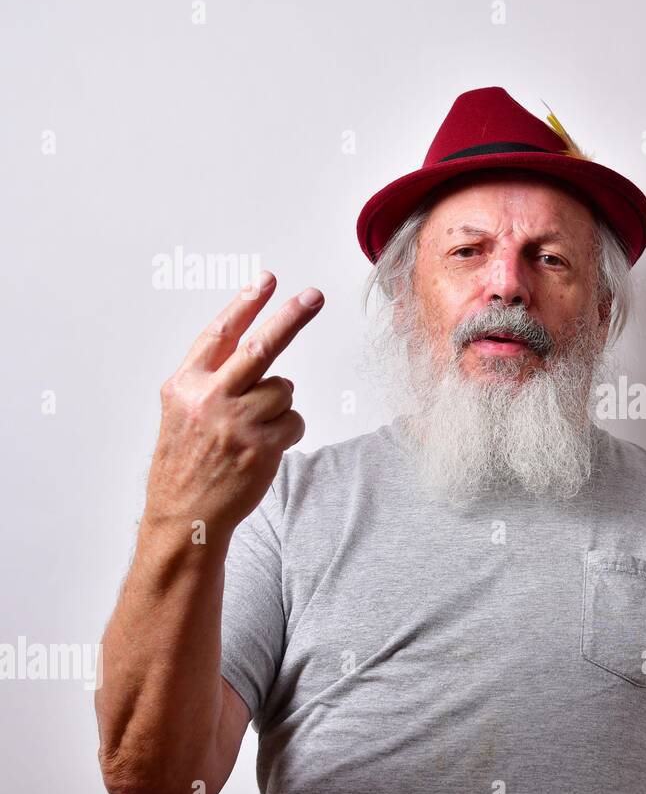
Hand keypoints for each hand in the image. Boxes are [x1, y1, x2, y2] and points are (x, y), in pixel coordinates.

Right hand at [144, 271, 323, 538]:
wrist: (184, 513)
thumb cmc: (188, 460)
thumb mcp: (183, 411)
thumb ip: (213, 378)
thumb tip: (254, 346)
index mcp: (186, 385)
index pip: (220, 334)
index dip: (245, 304)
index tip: (267, 280)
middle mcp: (210, 398)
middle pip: (260, 348)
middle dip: (290, 317)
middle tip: (314, 296)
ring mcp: (237, 422)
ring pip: (284, 390)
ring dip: (279, 405)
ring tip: (252, 431)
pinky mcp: (261, 445)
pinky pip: (295, 421)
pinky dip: (288, 430)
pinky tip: (262, 448)